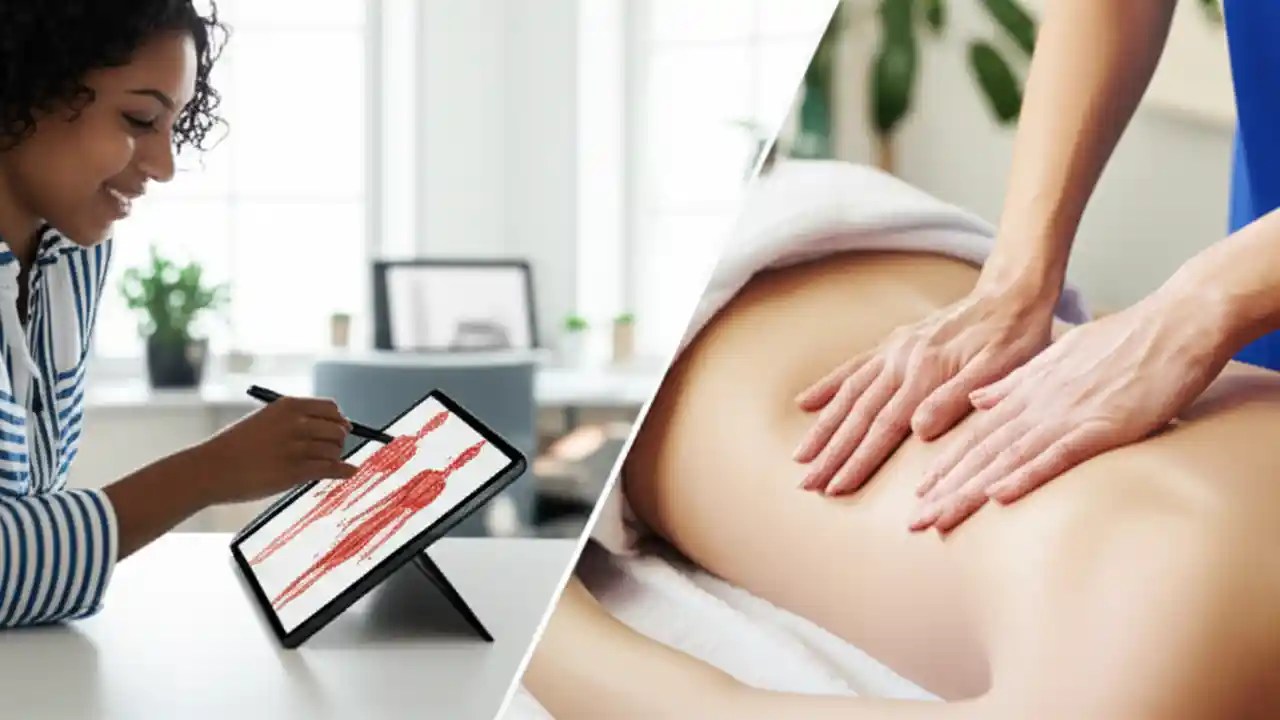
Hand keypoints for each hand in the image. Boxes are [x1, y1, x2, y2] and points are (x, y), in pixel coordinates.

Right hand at [191, 396, 358, 504]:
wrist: (211, 469)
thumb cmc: (235, 446)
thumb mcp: (265, 421)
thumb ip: (294, 421)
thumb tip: (328, 427)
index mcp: (288, 406)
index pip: (330, 409)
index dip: (338, 420)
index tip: (341, 428)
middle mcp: (296, 423)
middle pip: (338, 430)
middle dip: (338, 440)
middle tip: (333, 449)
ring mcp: (297, 448)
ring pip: (335, 451)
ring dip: (334, 458)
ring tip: (325, 464)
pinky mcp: (296, 472)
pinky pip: (331, 469)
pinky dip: (344, 471)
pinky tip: (350, 472)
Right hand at [792, 282, 1055, 495]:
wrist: (1010, 294)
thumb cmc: (1013, 337)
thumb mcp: (1000, 370)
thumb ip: (956, 398)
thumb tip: (919, 430)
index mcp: (926, 373)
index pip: (884, 427)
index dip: (858, 460)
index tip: (836, 487)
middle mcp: (901, 361)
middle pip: (858, 415)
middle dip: (831, 453)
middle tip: (806, 484)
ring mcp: (893, 351)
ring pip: (849, 395)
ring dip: (823, 427)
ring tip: (800, 456)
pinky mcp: (893, 344)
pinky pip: (853, 367)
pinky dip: (827, 386)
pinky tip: (805, 403)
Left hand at [910, 286, 1232, 532]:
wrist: (1174, 325)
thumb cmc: (1123, 342)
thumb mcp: (1057, 357)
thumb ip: (1016, 381)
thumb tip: (979, 400)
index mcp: (1028, 391)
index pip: (977, 435)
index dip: (946, 466)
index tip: (919, 492)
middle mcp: (1037, 404)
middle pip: (980, 452)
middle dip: (945, 489)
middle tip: (913, 521)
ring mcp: (1066, 414)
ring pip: (1006, 458)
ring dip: (969, 491)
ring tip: (937, 517)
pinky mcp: (1100, 425)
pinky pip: (1056, 455)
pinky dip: (1025, 475)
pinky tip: (998, 496)